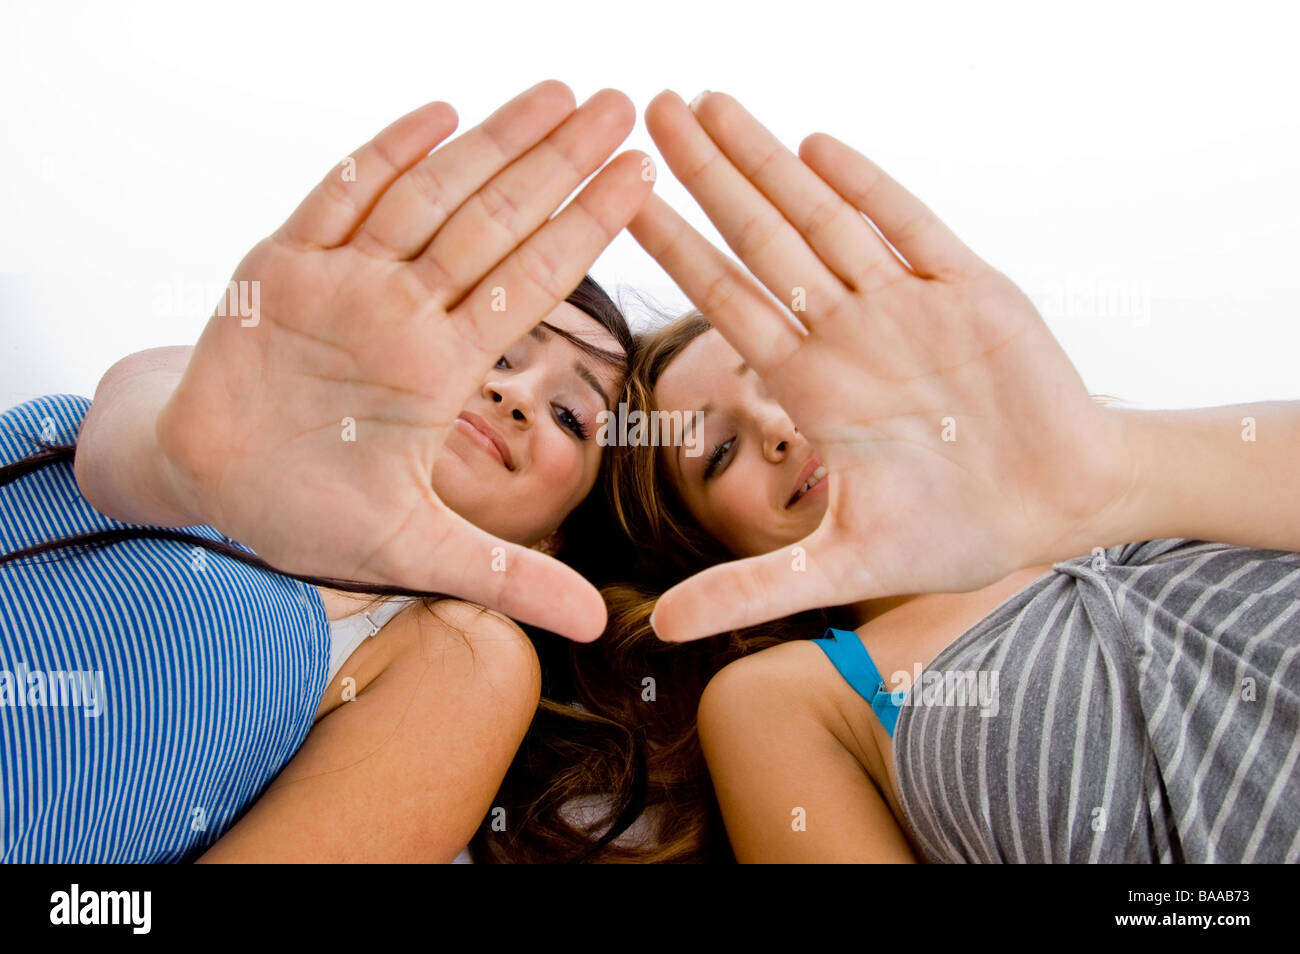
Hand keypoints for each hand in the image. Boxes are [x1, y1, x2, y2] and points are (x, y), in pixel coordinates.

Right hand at [155, 81, 652, 641]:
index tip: (644, 180)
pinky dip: (381, 160)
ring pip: (429, 200)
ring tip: (560, 95)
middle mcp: (404, 314)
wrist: (210, 489)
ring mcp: (344, 285)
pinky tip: (437, 115)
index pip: (531, 285)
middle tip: (626, 107)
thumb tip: (599, 627)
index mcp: (442, 367)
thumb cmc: (310, 513)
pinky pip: (333, 203)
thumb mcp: (417, 553)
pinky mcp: (277, 270)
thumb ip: (508, 578)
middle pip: (495, 225)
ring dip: (492, 146)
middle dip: (559, 165)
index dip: (586, 231)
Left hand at [629, 90, 1134, 640]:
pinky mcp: (970, 288)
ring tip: (710, 103)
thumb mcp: (844, 566)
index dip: (673, 249)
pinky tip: (816, 147)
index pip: (724, 301)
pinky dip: (865, 188)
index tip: (620, 198)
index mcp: (811, 384)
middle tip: (648, 109)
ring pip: (822, 220)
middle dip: (707, 177)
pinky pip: (909, 227)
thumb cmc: (957, 533)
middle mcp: (846, 332)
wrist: (1062, 505)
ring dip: (768, 163)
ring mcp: (904, 304)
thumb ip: (752, 588)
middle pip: (759, 240)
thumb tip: (659, 630)